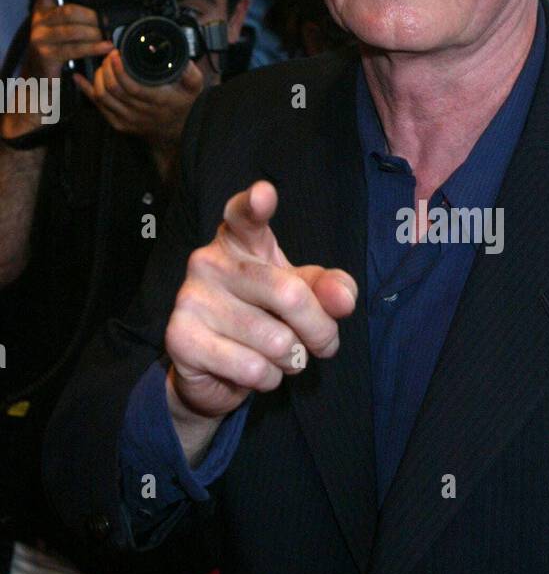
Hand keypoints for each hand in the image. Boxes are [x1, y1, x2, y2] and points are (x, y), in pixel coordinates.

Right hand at [26, 0, 113, 80]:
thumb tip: (101, 15)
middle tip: (104, 23)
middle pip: (67, 11)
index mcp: (42, 10)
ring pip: (73, 31)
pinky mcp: (47, 54)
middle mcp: (38, 21)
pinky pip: (75, 48)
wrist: (39, 75)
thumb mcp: (60, 30)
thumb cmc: (57, 49)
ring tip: (107, 38)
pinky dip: (94, 48)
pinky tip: (105, 47)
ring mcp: (41, 38)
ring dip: (94, 34)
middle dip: (91, 17)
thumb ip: (74, 19)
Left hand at [71, 47, 202, 147]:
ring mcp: (128, 120)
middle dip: (107, 68)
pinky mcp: (119, 124)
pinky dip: (87, 90)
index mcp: (158, 101)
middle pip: (113, 89)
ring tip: (103, 64)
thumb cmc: (183, 106)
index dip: (120, 70)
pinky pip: (98, 106)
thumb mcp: (194, 88)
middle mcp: (141, 113)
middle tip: (109, 55)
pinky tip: (80, 77)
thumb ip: (190, 73)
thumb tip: (183, 59)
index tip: (116, 54)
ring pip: (103, 97)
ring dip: (98, 77)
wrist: (176, 133)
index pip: (132, 87)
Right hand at [165, 180, 357, 424]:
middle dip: (320, 330)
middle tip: (323, 344)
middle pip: (289, 294)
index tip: (265, 194)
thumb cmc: (266, 319)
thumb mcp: (303, 296)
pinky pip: (253, 367)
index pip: (245, 215)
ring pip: (276, 340)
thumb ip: (328, 290)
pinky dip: (269, 379)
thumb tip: (343, 299)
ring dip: (293, 359)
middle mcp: (209, 261)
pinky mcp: (180, 338)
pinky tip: (256, 371)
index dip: (255, 205)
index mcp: (240, 240)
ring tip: (280, 356)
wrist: (216, 371)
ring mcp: (191, 298)